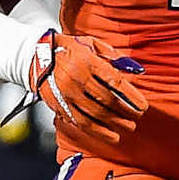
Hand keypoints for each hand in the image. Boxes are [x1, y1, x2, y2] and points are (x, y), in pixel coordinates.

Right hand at [30, 31, 146, 143]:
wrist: (35, 56)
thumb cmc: (68, 48)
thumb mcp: (91, 44)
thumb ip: (114, 56)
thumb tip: (136, 69)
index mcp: (88, 62)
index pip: (115, 82)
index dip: (131, 97)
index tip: (143, 106)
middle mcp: (78, 79)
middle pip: (107, 101)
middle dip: (125, 112)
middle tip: (136, 118)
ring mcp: (67, 94)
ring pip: (95, 114)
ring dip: (114, 123)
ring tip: (127, 127)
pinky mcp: (59, 106)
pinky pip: (81, 122)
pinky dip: (98, 131)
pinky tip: (110, 135)